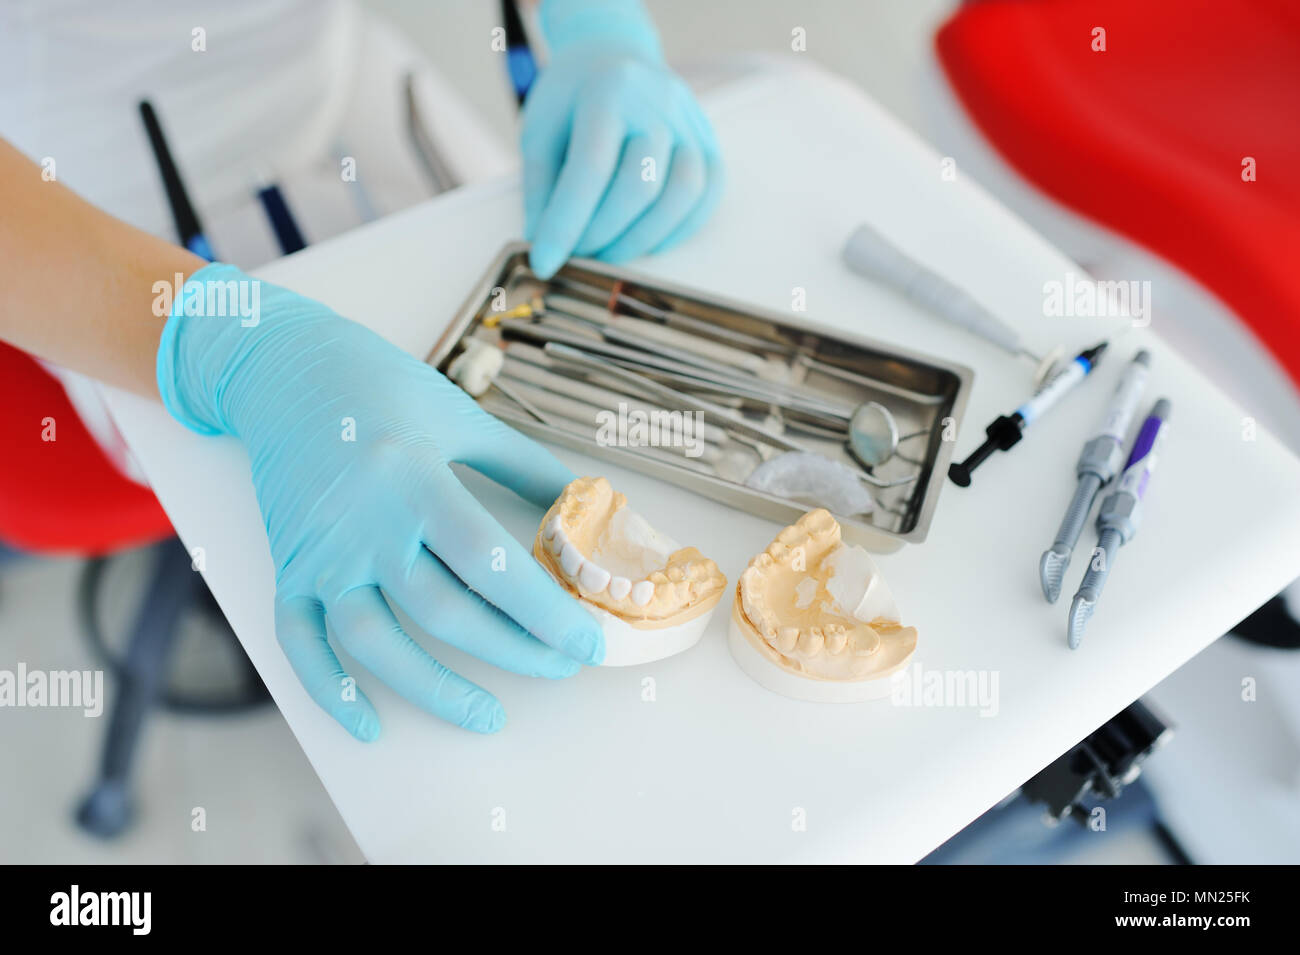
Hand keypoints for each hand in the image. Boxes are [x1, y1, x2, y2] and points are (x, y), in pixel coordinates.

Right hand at [157, 264, 603, 739]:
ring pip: (375, 642)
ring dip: (435, 690)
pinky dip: (330, 693)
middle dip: (514, 650)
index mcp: (413, 478)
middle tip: (562, 668)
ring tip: (489, 716)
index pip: (489, 562)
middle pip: (444, 611)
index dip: (543, 610)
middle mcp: (363, 523)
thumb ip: (525, 466)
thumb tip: (586, 506)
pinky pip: (301, 644)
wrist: (282, 369)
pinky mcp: (288, 570)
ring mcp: (320, 553)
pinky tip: (371, 726)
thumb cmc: (380, 387)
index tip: (587, 641)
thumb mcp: (462, 417)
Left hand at [521, 0, 722, 277]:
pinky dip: (678, 229)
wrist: (614, 57)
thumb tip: (541, 245)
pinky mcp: (708, 141)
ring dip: (642, 238)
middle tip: (578, 253)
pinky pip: (706, 194)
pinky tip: (648, 241)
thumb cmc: (572, 99)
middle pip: (640, 185)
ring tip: (610, 252)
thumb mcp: (540, 131)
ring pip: (681, 194)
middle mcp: (657, 102)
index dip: (567, 222)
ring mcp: (690, 121)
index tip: (545, 262)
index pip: (590, 168)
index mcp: (607, 90)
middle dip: (603, 233)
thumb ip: (541, 188)